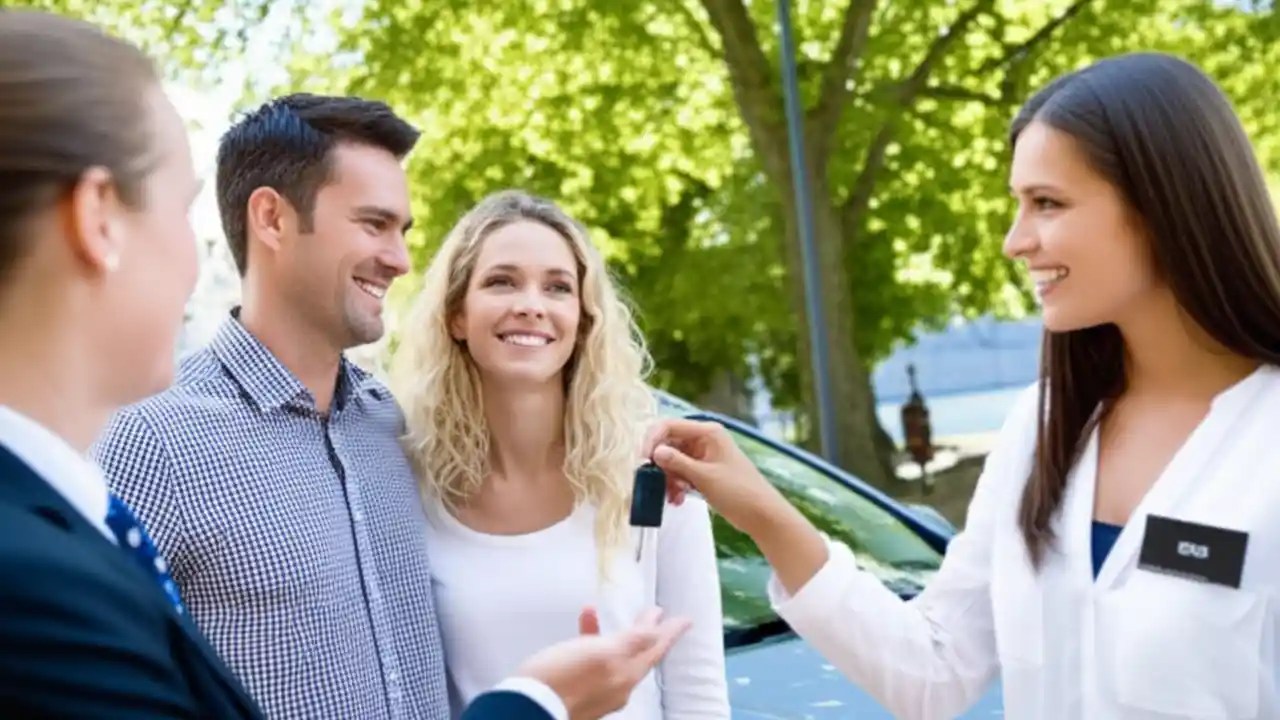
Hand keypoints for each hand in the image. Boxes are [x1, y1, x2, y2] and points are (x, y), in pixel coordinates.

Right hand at [516, 607, 690, 719]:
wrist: (527, 708)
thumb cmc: (562, 678)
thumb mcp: (602, 653)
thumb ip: (632, 642)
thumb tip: (656, 634)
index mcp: (627, 674)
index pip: (656, 648)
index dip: (670, 631)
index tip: (685, 619)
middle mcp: (618, 685)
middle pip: (640, 652)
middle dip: (648, 631)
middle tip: (656, 614)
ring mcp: (598, 690)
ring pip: (615, 654)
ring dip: (614, 630)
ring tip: (602, 611)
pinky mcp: (578, 690)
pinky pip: (592, 659)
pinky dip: (590, 639)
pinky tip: (581, 623)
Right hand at [640, 417, 785, 536]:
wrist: (761, 514)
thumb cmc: (739, 491)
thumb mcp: (704, 477)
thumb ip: (678, 463)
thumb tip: (655, 452)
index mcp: (708, 432)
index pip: (668, 426)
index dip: (652, 441)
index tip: (643, 462)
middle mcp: (704, 439)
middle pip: (668, 443)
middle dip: (660, 464)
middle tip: (655, 483)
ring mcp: (704, 455)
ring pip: (672, 460)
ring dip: (667, 478)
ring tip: (672, 496)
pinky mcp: (704, 471)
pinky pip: (681, 472)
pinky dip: (676, 484)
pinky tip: (677, 499)